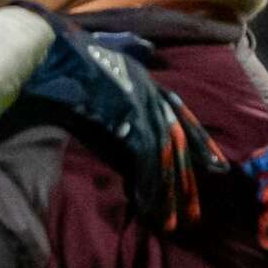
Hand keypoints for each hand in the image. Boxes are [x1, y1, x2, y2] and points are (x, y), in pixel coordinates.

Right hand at [20, 18, 226, 234]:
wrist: (53, 51)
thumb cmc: (70, 54)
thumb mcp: (104, 54)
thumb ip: (127, 53)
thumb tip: (144, 48)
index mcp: (146, 80)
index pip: (181, 114)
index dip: (200, 140)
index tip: (214, 163)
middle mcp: (150, 91)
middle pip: (179, 140)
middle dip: (189, 175)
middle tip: (197, 207)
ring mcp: (140, 105)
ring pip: (166, 153)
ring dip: (170, 189)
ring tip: (173, 218)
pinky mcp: (126, 118)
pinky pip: (144, 157)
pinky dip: (149, 182)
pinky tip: (150, 204)